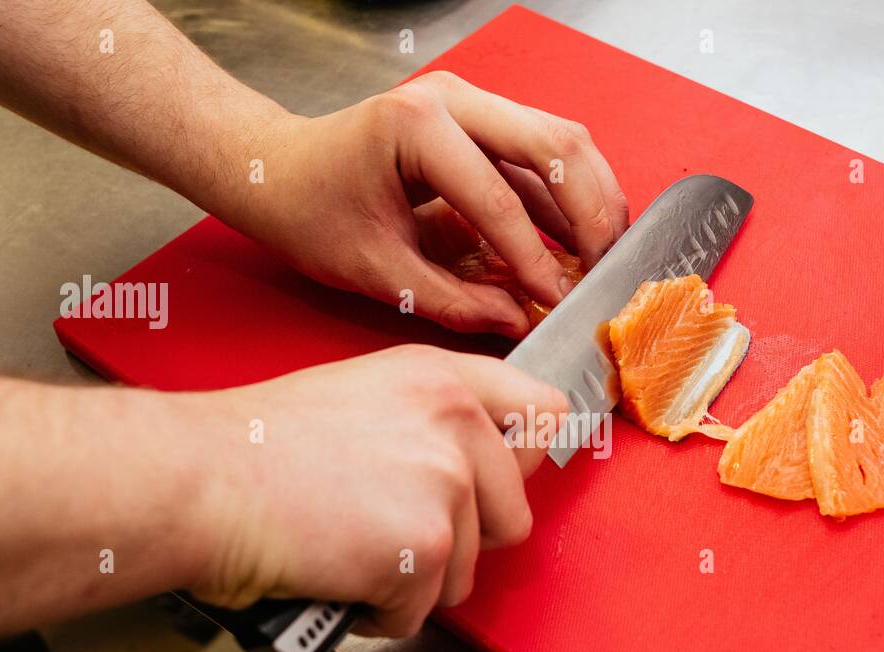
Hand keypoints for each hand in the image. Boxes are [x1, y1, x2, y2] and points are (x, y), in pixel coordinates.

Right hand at [184, 345, 566, 636]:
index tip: (503, 482)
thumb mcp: (358, 397)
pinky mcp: (426, 545)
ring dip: (410, 582)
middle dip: (457, 543)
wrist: (198, 481)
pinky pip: (419, 612)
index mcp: (441, 379)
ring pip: (465, 573)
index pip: (542, 412)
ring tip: (348, 551)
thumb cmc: (250, 449)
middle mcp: (457, 422)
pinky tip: (335, 575)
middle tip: (391, 533)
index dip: (526, 459)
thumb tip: (469, 472)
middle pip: (513, 517)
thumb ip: (427, 424)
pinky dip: (376, 613)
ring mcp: (447, 484)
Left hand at [231, 71, 628, 337]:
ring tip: (605, 257)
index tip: (559, 301)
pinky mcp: (481, 123)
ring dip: (591, 200)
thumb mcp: (375, 271)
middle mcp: (453, 99)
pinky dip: (570, 198)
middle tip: (607, 270)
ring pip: (561, 142)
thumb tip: (516, 319)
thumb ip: (451, 301)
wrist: (277, 172)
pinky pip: (543, 155)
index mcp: (416, 126)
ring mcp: (471, 104)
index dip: (535, 258)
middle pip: (555, 145)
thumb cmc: (308, 210)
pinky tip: (581, 242)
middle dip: (591, 214)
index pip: (498, 197)